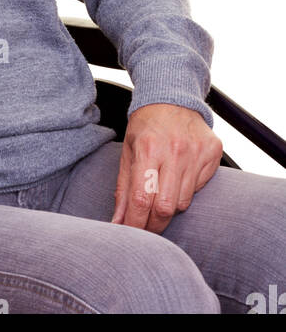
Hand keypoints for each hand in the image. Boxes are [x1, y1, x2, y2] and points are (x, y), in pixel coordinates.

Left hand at [112, 104, 222, 233]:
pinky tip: (179, 176)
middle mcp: (174, 150)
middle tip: (146, 227)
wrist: (172, 97)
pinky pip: (199, 188)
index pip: (141, 198)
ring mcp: (196, 152)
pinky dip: (187, 191)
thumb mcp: (128, 151)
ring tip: (162, 193)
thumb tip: (117, 223)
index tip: (130, 234)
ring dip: (170, 207)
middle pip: (166, 207)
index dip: (135, 223)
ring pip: (184, 202)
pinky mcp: (213, 153)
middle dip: (154, 225)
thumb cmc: (146, 125)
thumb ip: (123, 189)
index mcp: (148, 148)